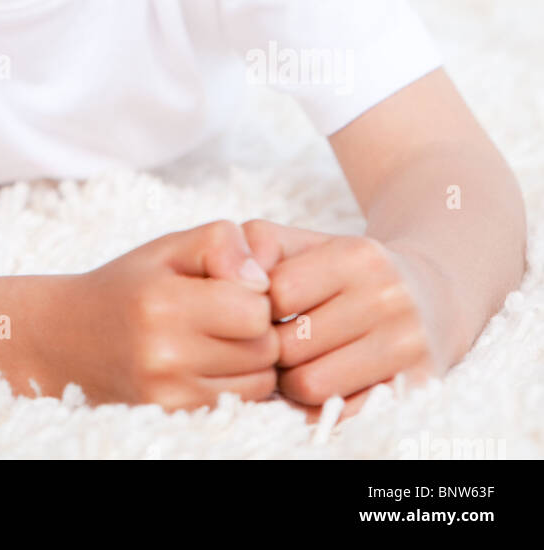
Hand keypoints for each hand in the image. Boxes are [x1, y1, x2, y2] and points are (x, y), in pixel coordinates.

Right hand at [49, 220, 279, 411]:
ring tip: (215, 339)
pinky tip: (208, 364)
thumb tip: (261, 279)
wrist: (68, 340)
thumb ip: (220, 242)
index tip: (228, 288)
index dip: (252, 295)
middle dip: (256, 329)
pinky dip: (235, 385)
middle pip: (264, 349)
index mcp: (163, 303)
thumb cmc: (129, 286)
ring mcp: (168, 396)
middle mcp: (164, 356)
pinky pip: (239, 406)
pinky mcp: (173, 419)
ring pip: (261, 383)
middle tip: (224, 315)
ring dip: (251, 361)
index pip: (256, 310)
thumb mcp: (168, 247)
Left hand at [241, 219, 456, 423]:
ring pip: (311, 386)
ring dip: (291, 383)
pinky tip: (323, 383)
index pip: (277, 293)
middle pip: (290, 345)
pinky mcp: (419, 387)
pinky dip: (321, 407)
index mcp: (357, 255)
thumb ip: (259, 243)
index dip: (257, 306)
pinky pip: (343, 415)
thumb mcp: (307, 242)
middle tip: (274, 345)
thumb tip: (227, 276)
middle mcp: (389, 297)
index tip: (262, 309)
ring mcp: (408, 345)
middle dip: (270, 349)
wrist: (431, 294)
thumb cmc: (348, 272)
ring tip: (296, 365)